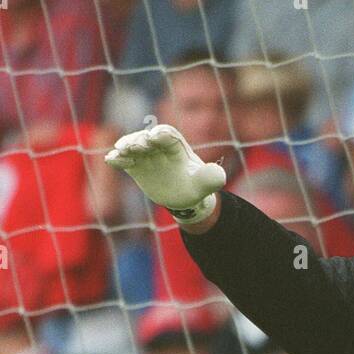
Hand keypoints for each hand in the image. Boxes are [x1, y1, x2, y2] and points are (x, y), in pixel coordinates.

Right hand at [105, 123, 225, 221]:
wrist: (183, 196)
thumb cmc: (195, 186)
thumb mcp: (205, 183)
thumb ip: (211, 178)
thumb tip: (220, 176)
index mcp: (176, 145)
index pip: (168, 135)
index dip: (161, 135)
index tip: (155, 135)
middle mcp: (158, 146)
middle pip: (146, 138)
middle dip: (140, 140)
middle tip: (135, 145)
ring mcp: (145, 155)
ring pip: (133, 146)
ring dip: (126, 147)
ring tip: (120, 151)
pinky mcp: (135, 166)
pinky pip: (124, 160)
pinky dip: (117, 159)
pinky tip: (110, 160)